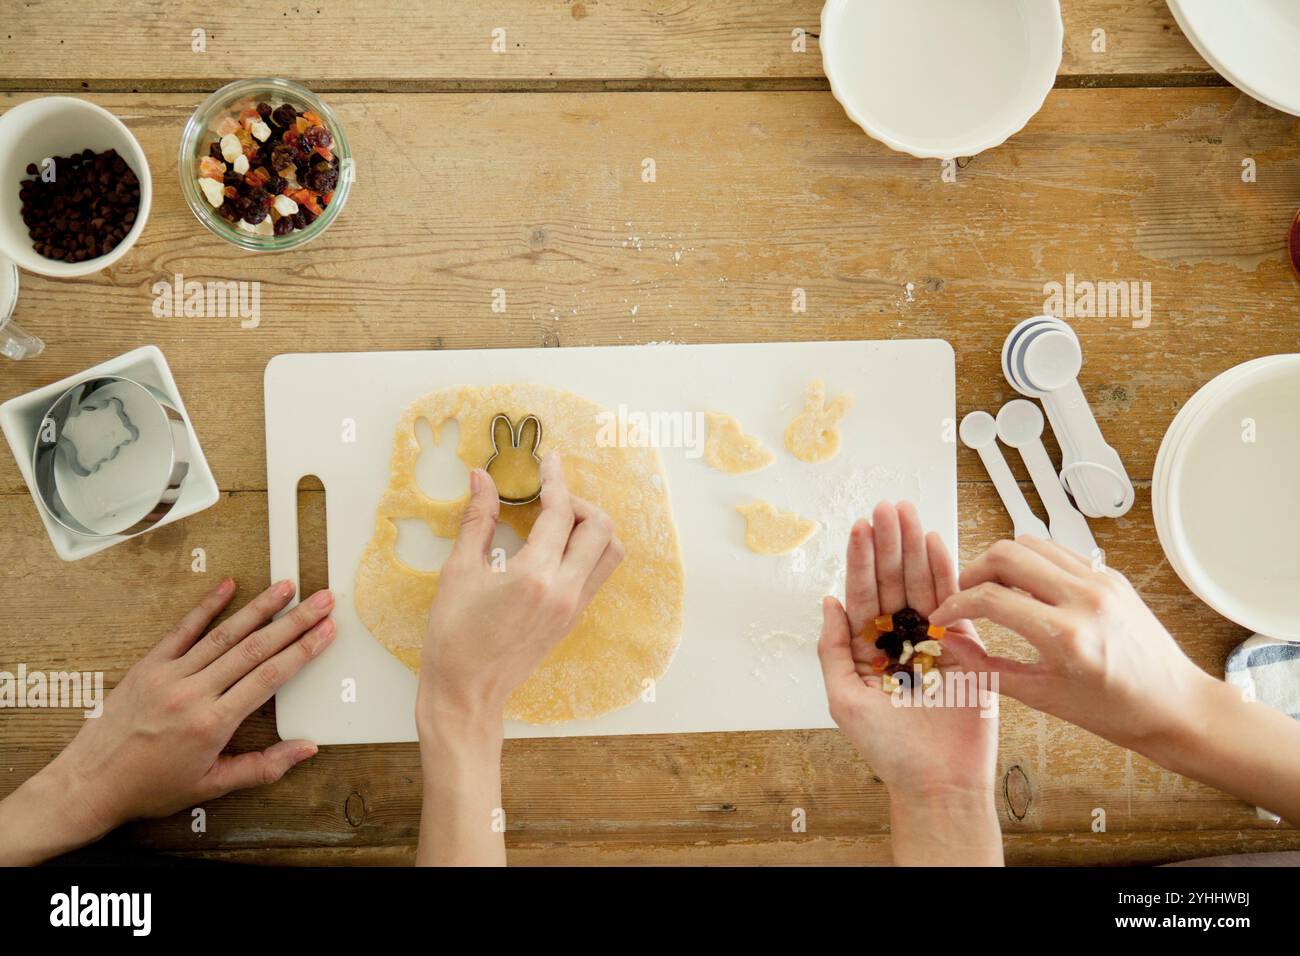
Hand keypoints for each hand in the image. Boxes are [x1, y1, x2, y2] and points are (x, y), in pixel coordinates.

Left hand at [0, 578, 334, 863]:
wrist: (88, 785)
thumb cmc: (149, 788)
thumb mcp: (212, 786)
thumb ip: (264, 766)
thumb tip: (306, 748)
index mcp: (212, 723)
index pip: (269, 677)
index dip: (303, 651)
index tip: (326, 632)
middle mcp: (192, 693)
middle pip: (255, 648)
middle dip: (294, 621)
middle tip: (322, 600)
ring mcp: (169, 675)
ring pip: (224, 633)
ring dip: (260, 607)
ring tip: (287, 587)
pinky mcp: (149, 666)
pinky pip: (183, 630)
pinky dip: (207, 606)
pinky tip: (228, 587)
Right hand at [419, 452, 623, 726]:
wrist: (466, 693)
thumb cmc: (453, 635)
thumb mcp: (458, 571)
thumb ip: (477, 519)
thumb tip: (482, 478)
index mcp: (535, 576)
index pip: (560, 512)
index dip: (555, 479)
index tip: (548, 461)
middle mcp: (565, 590)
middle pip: (600, 527)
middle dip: (577, 501)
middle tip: (547, 496)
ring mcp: (574, 607)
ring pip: (610, 552)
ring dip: (591, 527)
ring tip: (557, 521)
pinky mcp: (573, 618)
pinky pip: (598, 574)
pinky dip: (588, 551)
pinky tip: (556, 547)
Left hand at [818, 501, 997, 798]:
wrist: (939, 782)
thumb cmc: (889, 751)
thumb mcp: (844, 699)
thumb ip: (833, 650)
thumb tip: (827, 602)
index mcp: (867, 649)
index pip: (861, 594)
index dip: (860, 560)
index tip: (859, 526)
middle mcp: (898, 639)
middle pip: (891, 581)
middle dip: (888, 542)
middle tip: (886, 506)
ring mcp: (931, 639)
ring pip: (920, 583)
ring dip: (913, 547)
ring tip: (908, 513)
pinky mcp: (963, 647)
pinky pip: (953, 602)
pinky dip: (946, 572)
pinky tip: (936, 543)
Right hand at [929, 536, 1210, 754]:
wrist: (1174, 705)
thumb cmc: (1117, 710)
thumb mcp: (1043, 697)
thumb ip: (988, 668)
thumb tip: (952, 646)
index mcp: (1065, 635)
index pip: (991, 598)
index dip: (956, 604)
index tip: (945, 615)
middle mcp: (1084, 599)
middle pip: (1007, 554)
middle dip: (973, 571)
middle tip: (964, 595)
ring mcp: (1101, 582)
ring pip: (1031, 543)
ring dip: (1002, 561)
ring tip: (992, 588)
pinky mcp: (1111, 576)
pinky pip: (1058, 552)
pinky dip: (1033, 562)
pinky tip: (1026, 587)